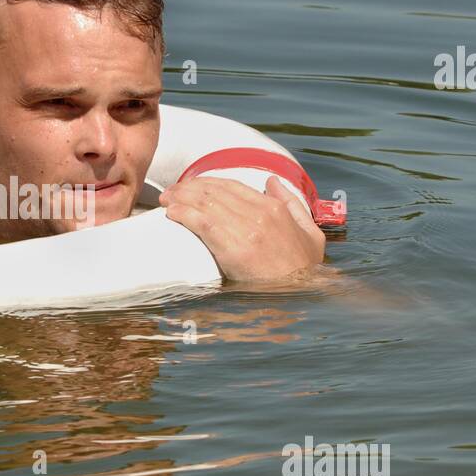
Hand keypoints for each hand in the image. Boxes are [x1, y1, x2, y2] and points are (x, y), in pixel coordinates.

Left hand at [158, 175, 325, 284]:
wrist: (301, 293)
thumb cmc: (304, 268)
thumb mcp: (310, 232)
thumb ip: (292, 204)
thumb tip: (271, 181)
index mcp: (273, 208)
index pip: (232, 186)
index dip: (207, 182)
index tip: (191, 185)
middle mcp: (259, 214)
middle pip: (214, 192)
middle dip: (188, 188)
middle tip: (171, 191)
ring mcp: (247, 230)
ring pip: (206, 204)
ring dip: (181, 198)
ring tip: (166, 200)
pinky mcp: (234, 248)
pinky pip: (203, 224)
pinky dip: (184, 214)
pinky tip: (172, 213)